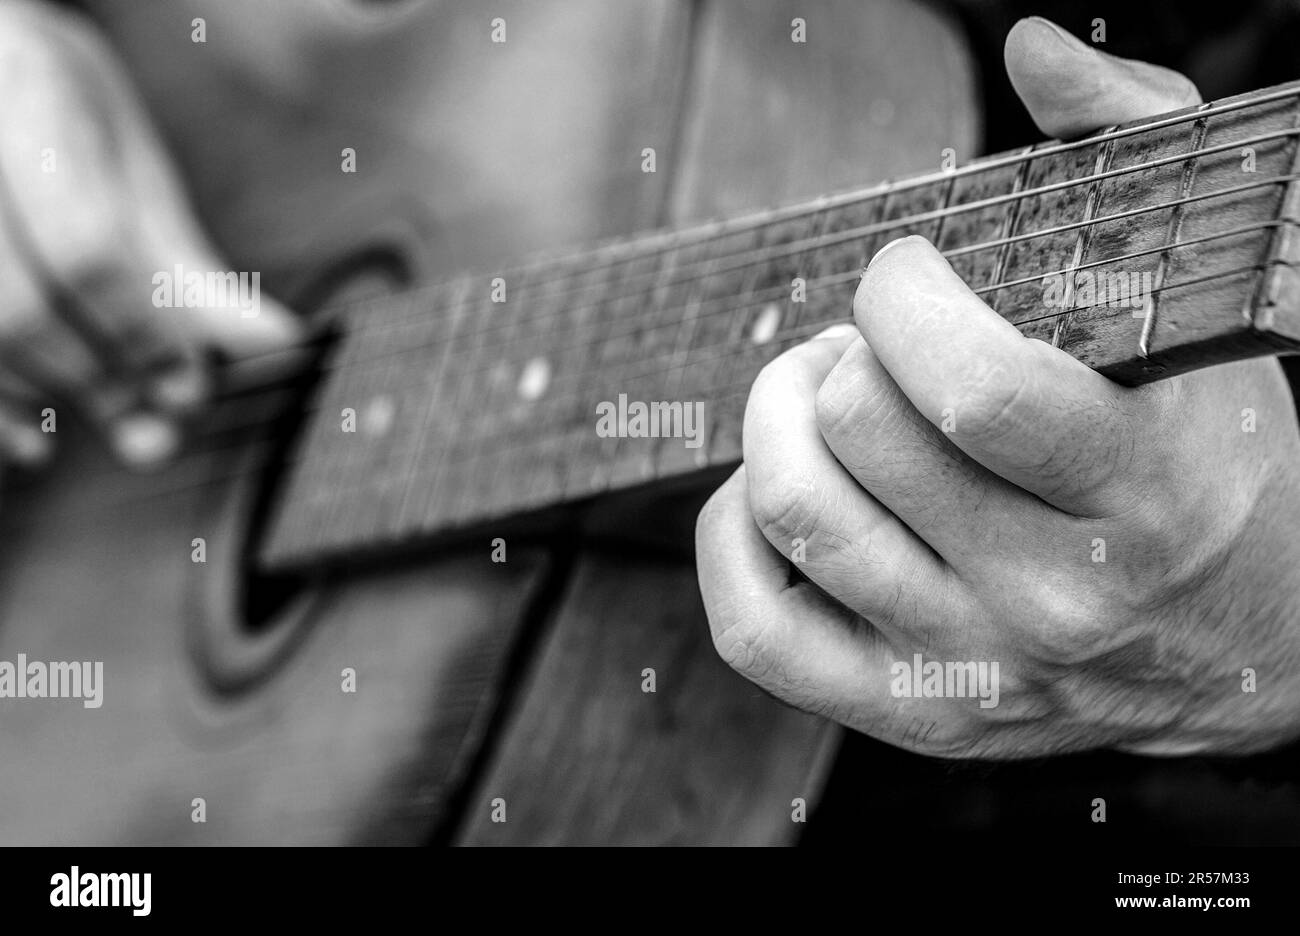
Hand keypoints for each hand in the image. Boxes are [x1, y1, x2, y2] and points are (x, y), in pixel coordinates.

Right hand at [0, 1, 298, 467]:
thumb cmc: (59, 116)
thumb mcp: (131, 168)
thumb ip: (186, 262)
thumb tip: (279, 344)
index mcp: (34, 98)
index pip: (89, 248)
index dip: (144, 333)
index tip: (189, 386)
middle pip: (20, 306)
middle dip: (98, 376)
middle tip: (159, 416)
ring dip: (50, 394)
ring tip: (120, 417)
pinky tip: (35, 444)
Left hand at [695, 17, 1299, 758]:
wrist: (1262, 642)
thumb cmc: (1223, 461)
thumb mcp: (1213, 306)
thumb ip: (1136, 149)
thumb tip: (1032, 48)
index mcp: (1142, 488)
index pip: (971, 387)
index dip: (902, 299)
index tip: (909, 278)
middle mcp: (1054, 593)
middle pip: (859, 432)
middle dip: (839, 347)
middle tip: (867, 342)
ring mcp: (975, 662)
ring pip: (800, 516)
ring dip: (776, 422)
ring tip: (819, 399)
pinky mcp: (914, 711)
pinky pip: (758, 631)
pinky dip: (727, 541)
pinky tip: (767, 492)